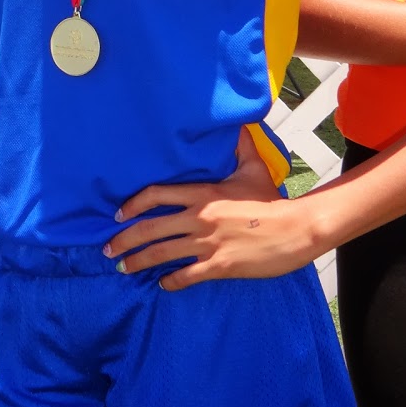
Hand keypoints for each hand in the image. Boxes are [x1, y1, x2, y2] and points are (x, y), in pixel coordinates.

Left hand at [105, 128, 310, 289]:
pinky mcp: (220, 265)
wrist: (297, 228)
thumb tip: (234, 122)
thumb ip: (238, 145)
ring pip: (163, 254)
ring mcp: (208, 244)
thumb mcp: (252, 166)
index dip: (133, 204)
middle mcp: (199, 218)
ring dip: (139, 262)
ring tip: (124, 268)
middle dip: (124, 240)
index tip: (118, 215)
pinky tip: (162, 284)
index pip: (156, 194)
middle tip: (108, 249)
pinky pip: (187, 276)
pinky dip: (171, 281)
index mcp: (202, 193)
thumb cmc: (272, 199)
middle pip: (150, 228)